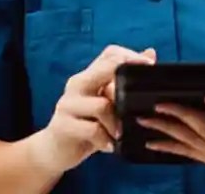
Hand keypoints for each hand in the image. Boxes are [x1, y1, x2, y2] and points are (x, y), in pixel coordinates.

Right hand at [29, 45, 155, 174]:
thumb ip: (124, 82)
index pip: (110, 53)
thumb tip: (151, 53)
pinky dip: (105, 139)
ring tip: (119, 133)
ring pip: (102, 105)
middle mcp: (77, 84)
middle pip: (105, 69)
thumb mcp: (107, 102)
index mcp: (89, 76)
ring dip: (116, 122)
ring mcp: (68, 104)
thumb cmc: (86, 124)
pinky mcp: (62, 125)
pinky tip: (108, 145)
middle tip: (139, 99)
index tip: (150, 67)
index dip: (131, 56)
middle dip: (125, 82)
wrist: (54, 150)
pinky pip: (93, 129)